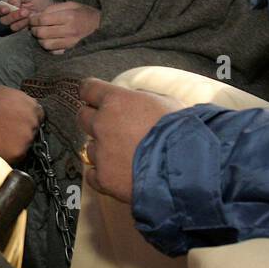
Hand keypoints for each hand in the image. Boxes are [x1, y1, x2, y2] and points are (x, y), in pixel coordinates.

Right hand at [0, 0, 53, 31]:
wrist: (51, 9)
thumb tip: (11, 2)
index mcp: (8, 5)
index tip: (7, 9)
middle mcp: (9, 16)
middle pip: (3, 19)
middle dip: (13, 16)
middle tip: (25, 11)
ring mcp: (16, 24)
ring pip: (11, 26)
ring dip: (20, 21)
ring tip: (29, 14)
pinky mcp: (22, 31)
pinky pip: (19, 31)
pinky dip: (24, 26)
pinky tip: (30, 21)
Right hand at [0, 87, 42, 163]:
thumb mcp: (6, 93)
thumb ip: (19, 101)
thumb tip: (19, 106)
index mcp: (32, 106)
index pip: (38, 116)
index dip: (27, 120)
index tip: (19, 124)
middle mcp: (33, 122)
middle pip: (32, 131)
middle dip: (21, 132)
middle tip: (6, 132)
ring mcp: (27, 138)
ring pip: (25, 145)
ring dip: (15, 144)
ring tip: (0, 140)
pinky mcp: (18, 152)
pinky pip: (17, 156)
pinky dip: (9, 154)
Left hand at [29, 2, 99, 51]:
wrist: (102, 26)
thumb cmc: (85, 13)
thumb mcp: (72, 4)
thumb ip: (54, 8)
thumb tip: (37, 14)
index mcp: (69, 16)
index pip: (43, 19)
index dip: (34, 19)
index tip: (32, 18)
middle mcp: (69, 30)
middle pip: (42, 33)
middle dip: (34, 29)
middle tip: (34, 26)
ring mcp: (70, 42)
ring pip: (46, 44)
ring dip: (40, 39)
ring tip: (41, 33)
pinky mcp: (71, 49)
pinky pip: (53, 51)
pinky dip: (47, 46)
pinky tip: (49, 40)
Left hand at [77, 78, 184, 203]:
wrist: (186, 167)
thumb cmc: (181, 130)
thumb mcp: (166, 102)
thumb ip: (143, 99)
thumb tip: (134, 100)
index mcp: (116, 101)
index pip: (88, 89)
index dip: (90, 92)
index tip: (91, 96)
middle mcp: (102, 124)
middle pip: (82, 117)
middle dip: (94, 119)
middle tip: (109, 126)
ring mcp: (101, 153)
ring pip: (90, 148)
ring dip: (102, 150)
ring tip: (123, 156)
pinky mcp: (104, 178)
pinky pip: (92, 174)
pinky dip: (102, 174)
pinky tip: (117, 174)